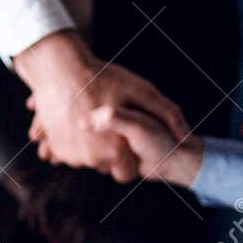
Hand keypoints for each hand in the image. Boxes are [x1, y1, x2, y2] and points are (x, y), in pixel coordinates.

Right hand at [15, 30, 187, 183]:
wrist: (58, 69)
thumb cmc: (102, 78)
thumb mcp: (143, 91)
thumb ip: (168, 113)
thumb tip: (187, 136)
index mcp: (115, 150)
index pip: (126, 173)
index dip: (129, 156)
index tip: (126, 139)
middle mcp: (91, 158)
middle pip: (106, 166)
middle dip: (110, 150)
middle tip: (109, 125)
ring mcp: (71, 154)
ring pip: (88, 160)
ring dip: (91, 147)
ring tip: (91, 117)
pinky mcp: (56, 147)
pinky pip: (70, 154)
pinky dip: (74, 143)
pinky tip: (75, 121)